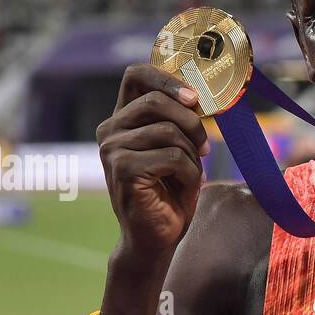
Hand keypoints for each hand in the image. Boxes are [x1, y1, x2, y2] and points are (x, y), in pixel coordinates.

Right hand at [96, 64, 210, 259]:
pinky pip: (172, 157)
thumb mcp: (177, 149)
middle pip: (156, 101)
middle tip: (204, 147)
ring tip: (191, 174)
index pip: (136, 75)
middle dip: (191, 122)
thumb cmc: (170, 193)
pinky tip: (186, 187)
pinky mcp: (123, 169)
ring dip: (191, 155)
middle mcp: (110, 130)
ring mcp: (112, 150)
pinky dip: (190, 173)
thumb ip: (180, 120)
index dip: (167, 78)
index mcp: (121, 120)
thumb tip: (199, 94)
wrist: (156, 238)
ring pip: (169, 132)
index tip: (195, 96)